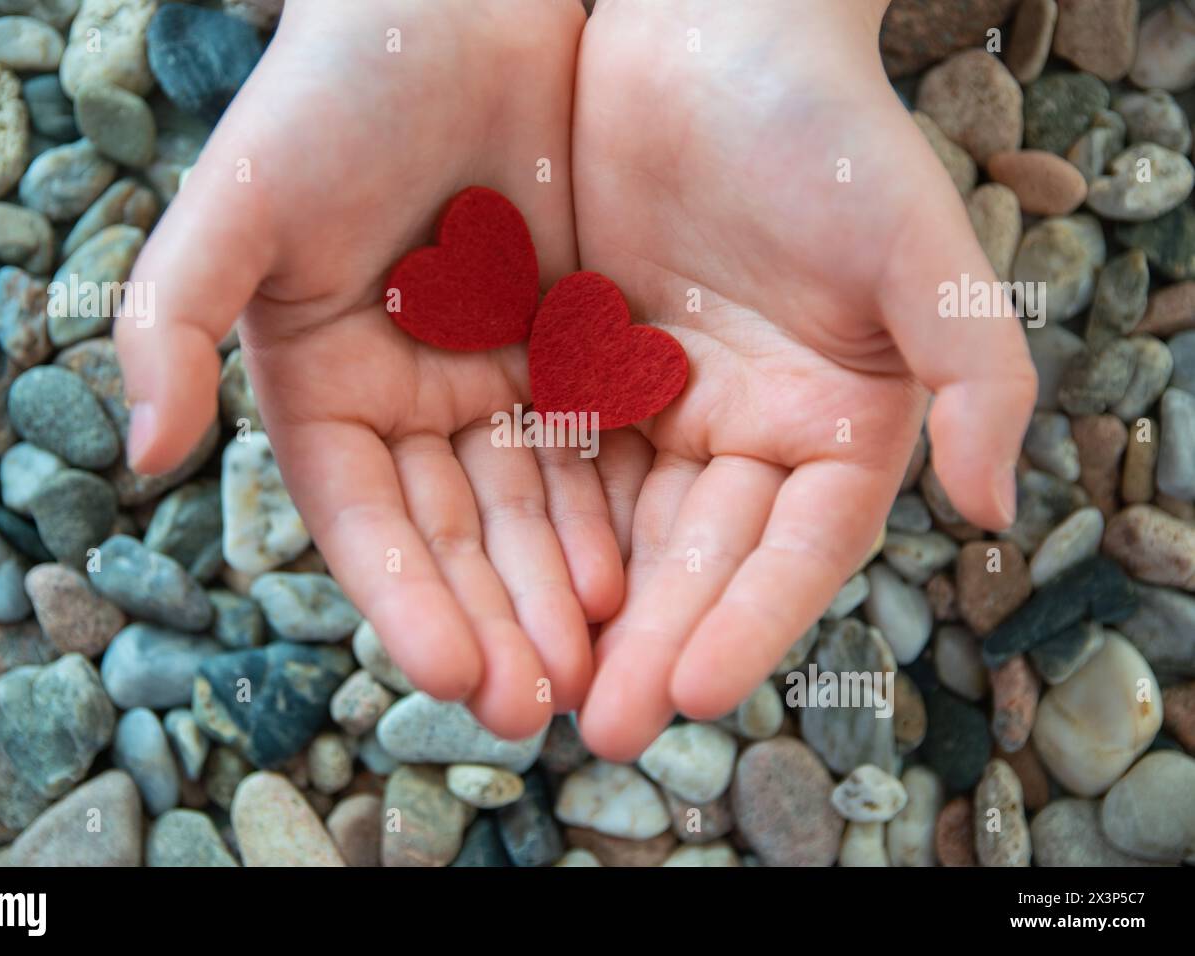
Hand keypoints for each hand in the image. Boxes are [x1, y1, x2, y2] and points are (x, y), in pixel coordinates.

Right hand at [115, 0, 621, 737]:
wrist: (461, 3)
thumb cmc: (334, 90)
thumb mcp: (240, 201)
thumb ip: (174, 317)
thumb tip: (146, 451)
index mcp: (326, 390)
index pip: (365, 522)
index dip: (404, 601)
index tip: (452, 675)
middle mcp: (414, 401)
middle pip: (457, 535)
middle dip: (496, 623)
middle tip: (541, 709)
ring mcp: (499, 377)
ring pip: (534, 506)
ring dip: (561, 589)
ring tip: (600, 664)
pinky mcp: (575, 344)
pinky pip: (601, 441)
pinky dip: (614, 508)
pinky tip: (644, 572)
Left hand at [572, 0, 1037, 759]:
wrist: (709, 34)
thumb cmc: (830, 132)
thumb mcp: (924, 249)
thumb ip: (976, 373)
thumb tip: (991, 511)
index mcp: (837, 426)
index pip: (797, 551)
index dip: (749, 624)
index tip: (688, 692)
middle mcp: (749, 432)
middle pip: (699, 560)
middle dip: (652, 645)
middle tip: (597, 732)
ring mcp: (660, 406)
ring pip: (619, 528)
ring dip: (583, 610)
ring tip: (537, 685)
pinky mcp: (584, 369)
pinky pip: (554, 460)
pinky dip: (530, 524)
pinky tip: (492, 582)